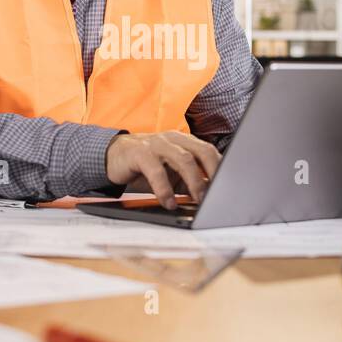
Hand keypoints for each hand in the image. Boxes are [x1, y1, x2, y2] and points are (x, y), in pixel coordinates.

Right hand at [104, 131, 221, 209]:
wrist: (112, 155)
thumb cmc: (147, 165)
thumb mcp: (171, 173)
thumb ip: (189, 181)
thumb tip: (210, 197)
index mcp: (185, 141)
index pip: (209, 151)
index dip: (221, 168)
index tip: (229, 187)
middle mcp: (174, 139)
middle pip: (202, 151)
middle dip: (213, 173)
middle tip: (216, 195)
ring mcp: (157, 143)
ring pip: (183, 159)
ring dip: (194, 182)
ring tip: (197, 200)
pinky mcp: (139, 152)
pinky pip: (156, 170)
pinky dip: (165, 188)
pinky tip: (168, 202)